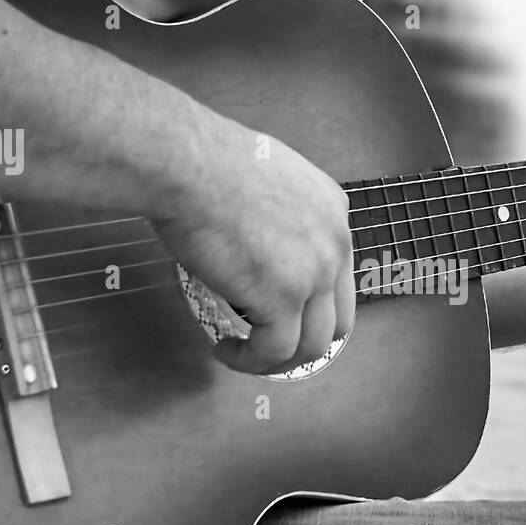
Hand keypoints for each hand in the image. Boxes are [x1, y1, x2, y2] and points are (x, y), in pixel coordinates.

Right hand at [150, 119, 354, 374]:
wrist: (187, 163)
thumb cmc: (205, 163)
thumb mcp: (264, 181)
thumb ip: (276, 215)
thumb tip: (257, 244)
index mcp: (333, 212)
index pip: (338, 277)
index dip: (309, 304)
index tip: (276, 312)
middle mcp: (335, 244)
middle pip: (336, 319)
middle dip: (303, 340)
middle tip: (266, 343)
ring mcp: (314, 274)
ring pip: (311, 345)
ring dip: (277, 359)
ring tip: (243, 353)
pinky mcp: (283, 299)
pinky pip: (274, 351)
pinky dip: (250, 361)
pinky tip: (226, 350)